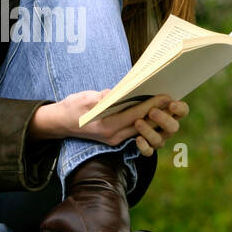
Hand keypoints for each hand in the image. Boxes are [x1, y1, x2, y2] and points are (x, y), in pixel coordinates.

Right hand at [46, 89, 188, 155]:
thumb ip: (106, 97)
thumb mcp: (86, 98)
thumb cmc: (71, 108)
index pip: (135, 115)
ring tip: (166, 106)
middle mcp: (113, 136)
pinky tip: (152, 111)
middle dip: (158, 113)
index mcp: (106, 126)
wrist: (60, 123)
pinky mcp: (115, 137)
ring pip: (142, 130)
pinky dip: (145, 121)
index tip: (165, 96)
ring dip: (155, 119)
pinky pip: (135, 131)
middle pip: (143, 125)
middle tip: (172, 100)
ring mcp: (115, 139)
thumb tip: (124, 92)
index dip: (152, 105)